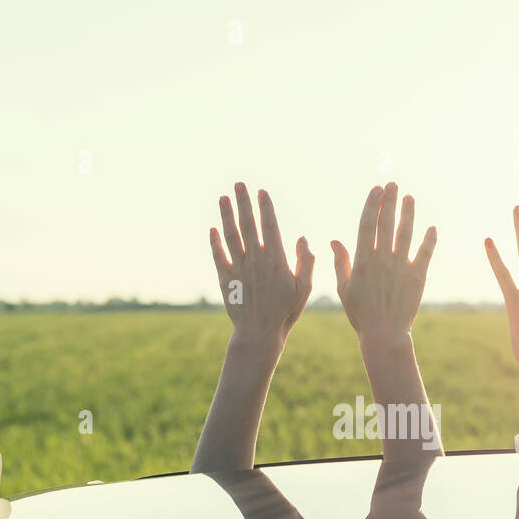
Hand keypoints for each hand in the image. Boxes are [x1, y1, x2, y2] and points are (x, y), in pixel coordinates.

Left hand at [210, 182, 313, 348]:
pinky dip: (215, 242)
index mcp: (276, 260)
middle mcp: (256, 260)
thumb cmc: (285, 312)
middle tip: (239, 184)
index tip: (261, 191)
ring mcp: (239, 268)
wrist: (259, 333)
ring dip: (227, 215)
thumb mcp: (303, 288)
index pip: (270, 226)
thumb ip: (304, 262)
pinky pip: (218, 256)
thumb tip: (302, 238)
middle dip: (244, 203)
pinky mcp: (226, 279)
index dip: (265, 207)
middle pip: (248, 225)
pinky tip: (213, 228)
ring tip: (223, 198)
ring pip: (231, 236)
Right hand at [331, 183, 436, 347]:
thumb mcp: (345, 288)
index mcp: (362, 261)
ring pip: (405, 233)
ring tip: (410, 197)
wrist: (385, 334)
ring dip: (408, 213)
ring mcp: (401, 267)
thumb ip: (341, 262)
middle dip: (390, 201)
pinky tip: (431, 227)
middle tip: (393, 184)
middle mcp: (382, 260)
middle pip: (386, 223)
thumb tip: (335, 240)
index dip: (372, 204)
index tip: (376, 189)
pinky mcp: (418, 277)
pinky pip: (425, 253)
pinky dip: (429, 239)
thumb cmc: (361, 313)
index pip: (367, 224)